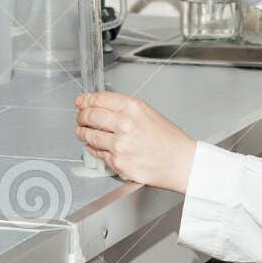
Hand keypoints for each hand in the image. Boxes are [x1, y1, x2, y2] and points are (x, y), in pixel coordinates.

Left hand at [75, 92, 196, 192]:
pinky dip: (93, 149)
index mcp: (132, 107)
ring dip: (83, 133)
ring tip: (83, 132)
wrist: (181, 162)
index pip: (98, 99)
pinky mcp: (118, 162)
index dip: (85, 100)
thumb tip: (100, 107)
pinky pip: (97, 154)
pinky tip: (96, 147)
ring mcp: (119, 145)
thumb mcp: (148, 113)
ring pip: (89, 136)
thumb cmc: (169, 140)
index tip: (80, 102)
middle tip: (80, 118)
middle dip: (81, 116)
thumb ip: (123, 109)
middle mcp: (124, 124)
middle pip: (89, 116)